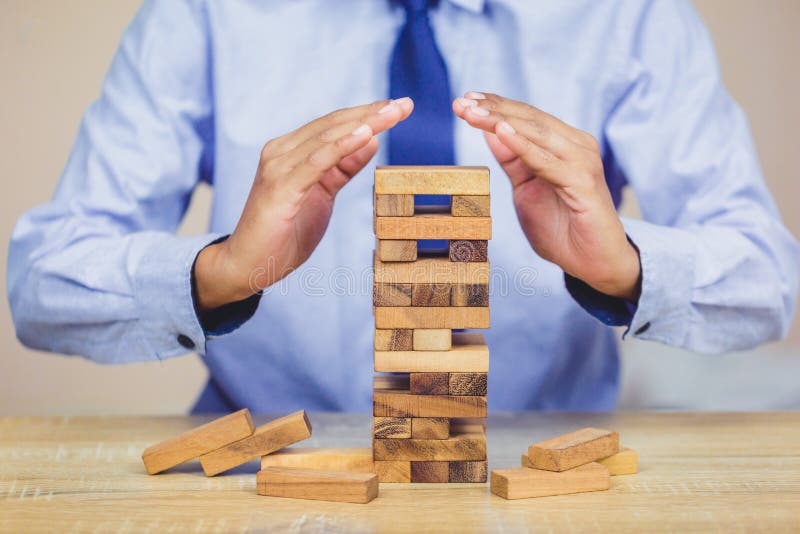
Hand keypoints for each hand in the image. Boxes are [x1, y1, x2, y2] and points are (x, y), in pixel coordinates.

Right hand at [195, 98, 413, 309]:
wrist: (248, 264)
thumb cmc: (284, 232)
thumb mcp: (323, 195)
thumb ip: (342, 168)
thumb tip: (370, 140)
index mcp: (291, 151)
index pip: (334, 125)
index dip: (367, 114)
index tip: (399, 106)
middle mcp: (281, 151)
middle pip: (334, 125)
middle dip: (371, 113)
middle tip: (404, 104)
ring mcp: (278, 167)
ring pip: (328, 137)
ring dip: (364, 123)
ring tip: (391, 114)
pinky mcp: (281, 187)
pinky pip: (317, 161)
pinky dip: (342, 146)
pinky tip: (366, 134)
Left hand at [453, 92, 640, 300]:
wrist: (593, 262)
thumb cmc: (561, 227)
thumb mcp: (525, 190)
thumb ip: (512, 161)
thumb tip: (490, 130)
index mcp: (563, 145)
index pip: (525, 117)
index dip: (495, 106)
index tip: (463, 100)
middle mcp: (576, 146)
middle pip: (529, 119)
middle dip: (493, 109)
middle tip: (462, 102)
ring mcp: (582, 162)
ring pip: (536, 134)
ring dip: (502, 120)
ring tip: (474, 112)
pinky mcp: (584, 183)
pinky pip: (547, 162)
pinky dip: (523, 146)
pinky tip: (502, 132)